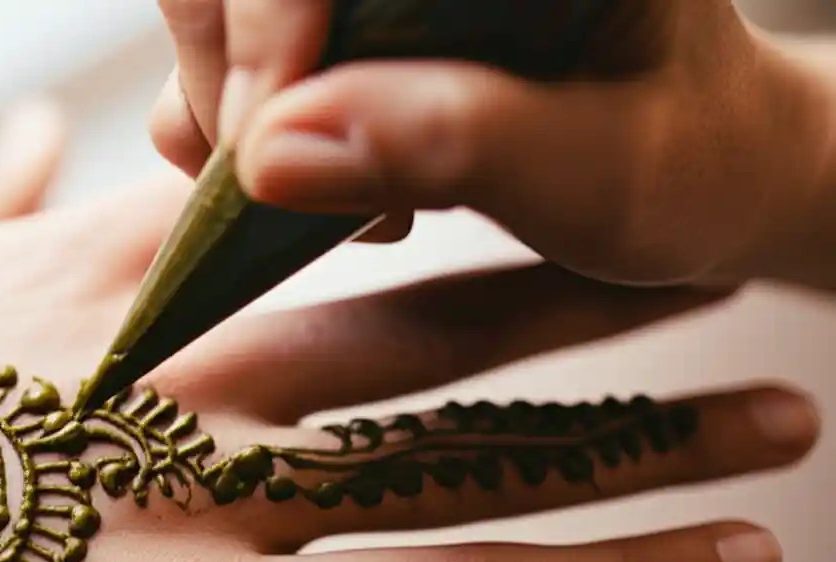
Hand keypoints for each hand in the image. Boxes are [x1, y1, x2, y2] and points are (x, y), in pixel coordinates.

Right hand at [151, 0, 835, 285]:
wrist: (695, 165)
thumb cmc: (682, 159)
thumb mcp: (602, 167)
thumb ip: (457, 139)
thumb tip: (272, 150)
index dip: (265, 21)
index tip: (267, 148)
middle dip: (232, 77)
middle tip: (294, 183)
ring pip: (207, 4)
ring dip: (228, 111)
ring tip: (343, 200)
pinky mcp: (337, 15)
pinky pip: (218, 49)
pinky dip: (227, 127)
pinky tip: (318, 179)